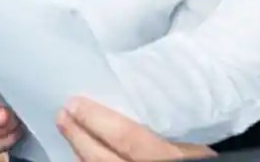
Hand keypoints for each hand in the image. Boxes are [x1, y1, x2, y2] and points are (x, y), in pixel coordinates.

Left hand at [56, 96, 214, 161]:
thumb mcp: (195, 148)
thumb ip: (166, 135)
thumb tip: (133, 110)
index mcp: (168, 161)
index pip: (128, 139)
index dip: (97, 120)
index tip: (76, 103)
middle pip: (102, 161)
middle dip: (79, 137)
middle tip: (64, 114)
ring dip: (79, 154)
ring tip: (70, 132)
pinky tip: (83, 156)